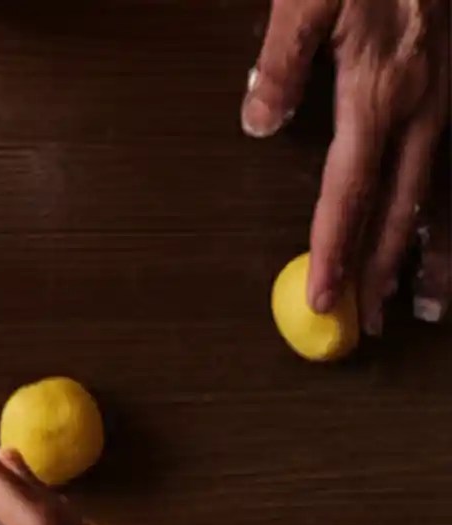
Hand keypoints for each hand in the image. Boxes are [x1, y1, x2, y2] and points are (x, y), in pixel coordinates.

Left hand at [241, 0, 449, 333]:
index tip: (324, 297)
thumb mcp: (310, 0)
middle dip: (383, 272)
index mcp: (378, 93)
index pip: (349, 192)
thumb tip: (259, 122)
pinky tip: (438, 235)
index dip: (335, 250)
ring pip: (436, 193)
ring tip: (425, 304)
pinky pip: (449, 165)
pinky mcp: (451, 89)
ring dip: (427, 253)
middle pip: (400, 209)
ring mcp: (445, 100)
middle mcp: (421, 107)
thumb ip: (282, 63)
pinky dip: (442, 209)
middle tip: (370, 325)